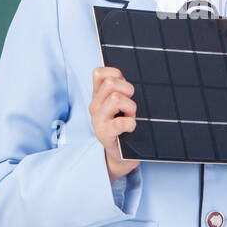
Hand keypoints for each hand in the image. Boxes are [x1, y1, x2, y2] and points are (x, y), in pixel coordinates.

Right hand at [91, 66, 139, 182]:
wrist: (121, 153)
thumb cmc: (124, 126)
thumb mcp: (121, 104)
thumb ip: (120, 89)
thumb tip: (125, 76)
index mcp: (98, 96)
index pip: (99, 73)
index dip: (116, 75)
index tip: (124, 87)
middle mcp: (94, 106)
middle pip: (110, 83)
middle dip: (127, 91)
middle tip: (130, 105)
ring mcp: (97, 120)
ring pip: (116, 98)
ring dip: (130, 107)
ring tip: (130, 116)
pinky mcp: (104, 134)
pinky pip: (119, 122)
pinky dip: (130, 123)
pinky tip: (131, 127)